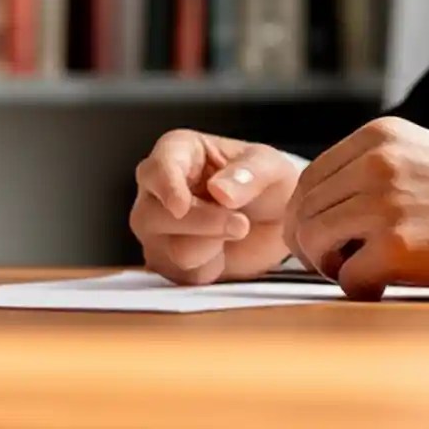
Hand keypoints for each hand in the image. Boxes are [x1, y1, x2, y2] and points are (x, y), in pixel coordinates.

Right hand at [131, 130, 300, 283]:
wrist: (274, 221)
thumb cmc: (264, 182)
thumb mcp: (271, 165)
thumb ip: (249, 173)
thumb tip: (220, 191)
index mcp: (177, 152)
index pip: (157, 168)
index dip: (166, 187)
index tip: (180, 206)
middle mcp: (156, 190)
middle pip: (154, 215)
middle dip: (202, 223)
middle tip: (241, 222)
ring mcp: (157, 229)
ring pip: (168, 250)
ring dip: (211, 247)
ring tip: (235, 230)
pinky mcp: (166, 262)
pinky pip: (180, 276)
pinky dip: (210, 268)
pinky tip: (222, 251)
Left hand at [286, 118, 428, 300]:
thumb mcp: (415, 154)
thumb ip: (367, 166)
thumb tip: (317, 204)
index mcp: (377, 137)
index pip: (308, 177)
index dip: (305, 213)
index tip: (317, 235)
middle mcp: (376, 164)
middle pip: (304, 209)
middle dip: (308, 243)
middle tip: (328, 262)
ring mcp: (384, 203)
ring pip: (314, 239)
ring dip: (327, 264)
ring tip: (353, 271)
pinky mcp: (396, 246)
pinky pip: (347, 276)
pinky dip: (357, 287)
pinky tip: (379, 285)